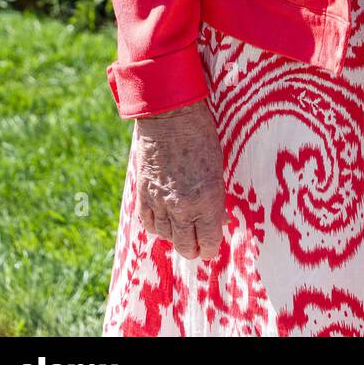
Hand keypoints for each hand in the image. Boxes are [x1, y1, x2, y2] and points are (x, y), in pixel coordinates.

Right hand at [134, 99, 229, 259]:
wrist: (170, 115)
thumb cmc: (202, 136)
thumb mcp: (218, 168)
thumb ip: (216, 198)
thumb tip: (219, 220)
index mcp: (207, 200)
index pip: (209, 241)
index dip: (211, 248)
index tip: (212, 247)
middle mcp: (182, 207)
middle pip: (186, 246)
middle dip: (194, 249)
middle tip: (198, 246)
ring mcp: (160, 202)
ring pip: (166, 236)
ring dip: (174, 236)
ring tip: (181, 229)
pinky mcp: (143, 193)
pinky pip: (147, 222)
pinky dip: (156, 225)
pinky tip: (163, 221)